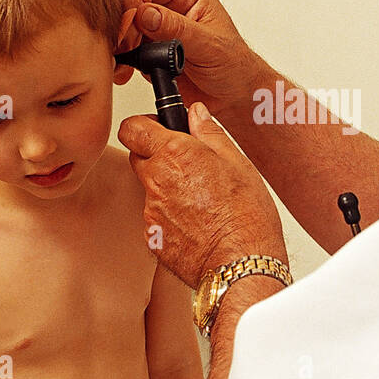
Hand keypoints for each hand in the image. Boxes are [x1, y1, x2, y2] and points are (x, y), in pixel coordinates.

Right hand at [113, 0, 260, 117]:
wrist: (233, 96)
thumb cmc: (233, 66)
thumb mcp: (209, 46)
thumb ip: (177, 28)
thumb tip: (147, 13)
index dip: (134, 0)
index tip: (129, 25)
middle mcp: (171, 6)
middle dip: (122, 22)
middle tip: (123, 46)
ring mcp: (157, 27)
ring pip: (123, 22)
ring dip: (118, 42)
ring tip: (122, 62)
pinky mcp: (149, 48)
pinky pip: (125, 46)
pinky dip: (119, 58)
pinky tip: (123, 71)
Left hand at [117, 103, 286, 287]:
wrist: (241, 265)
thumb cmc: (246, 216)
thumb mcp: (238, 163)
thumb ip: (210, 134)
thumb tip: (196, 113)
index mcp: (174, 154)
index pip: (132, 128)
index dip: (143, 127)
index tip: (157, 130)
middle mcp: (156, 181)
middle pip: (138, 158)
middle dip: (156, 157)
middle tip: (187, 166)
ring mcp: (151, 212)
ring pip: (150, 191)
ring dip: (167, 190)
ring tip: (202, 202)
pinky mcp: (152, 238)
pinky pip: (156, 219)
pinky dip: (171, 218)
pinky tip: (198, 224)